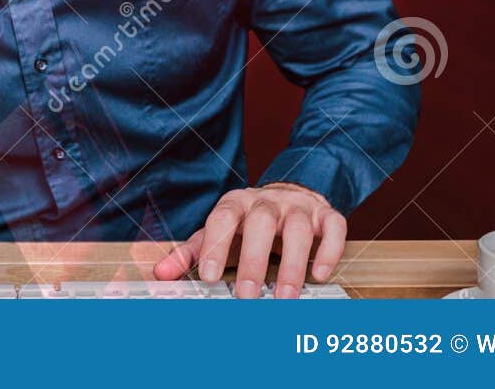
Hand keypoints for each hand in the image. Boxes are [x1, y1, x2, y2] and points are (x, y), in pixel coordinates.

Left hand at [153, 183, 345, 297]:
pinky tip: (319, 275)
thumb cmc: (247, 224)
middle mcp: (267, 201)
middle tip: (247, 296)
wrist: (288, 196)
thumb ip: (191, 253)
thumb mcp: (218, 233)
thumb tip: (161, 274)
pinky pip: (334, 227)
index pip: (221, 219)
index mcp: (235, 203)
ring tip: (285, 298)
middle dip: (253, 259)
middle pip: (261, 222)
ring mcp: (299, 206)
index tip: (208, 277)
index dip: (214, 246)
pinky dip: (329, 251)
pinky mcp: (327, 215)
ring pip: (299, 229)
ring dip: (293, 264)